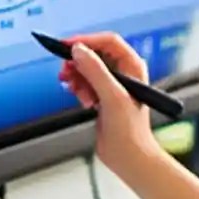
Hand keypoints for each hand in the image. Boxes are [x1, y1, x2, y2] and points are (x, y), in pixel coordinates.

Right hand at [58, 32, 161, 176]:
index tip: (67, 45)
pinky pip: (85, 82)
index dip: (87, 40)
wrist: (128, 157)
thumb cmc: (130, 131)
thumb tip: (79, 50)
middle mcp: (124, 72)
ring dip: (77, 77)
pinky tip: (83, 101)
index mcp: (132, 66)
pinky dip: (79, 88)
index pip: (108, 41)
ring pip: (87, 68)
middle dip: (78, 62)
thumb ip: (95, 71)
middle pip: (94, 53)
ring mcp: (113, 84)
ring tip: (75, 90)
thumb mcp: (112, 97)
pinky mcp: (102, 96)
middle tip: (65, 71)